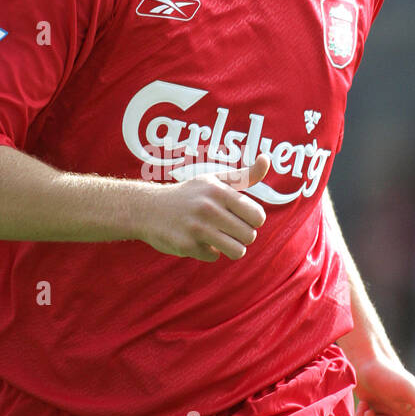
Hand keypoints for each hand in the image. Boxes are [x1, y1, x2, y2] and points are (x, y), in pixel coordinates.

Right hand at [138, 152, 269, 262]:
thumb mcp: (214, 180)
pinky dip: (208, 251)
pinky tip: (196, 240)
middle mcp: (208, 209)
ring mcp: (196, 228)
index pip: (257, 216)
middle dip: (242, 235)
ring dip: (230, 247)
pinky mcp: (186, 246)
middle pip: (249, 236)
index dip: (254, 220)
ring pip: (237, 251)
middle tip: (228, 229)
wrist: (148, 209)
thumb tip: (266, 159)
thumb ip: (244, 175)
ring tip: (219, 238)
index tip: (242, 217)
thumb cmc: (189, 194)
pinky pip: (214, 256)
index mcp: (219, 191)